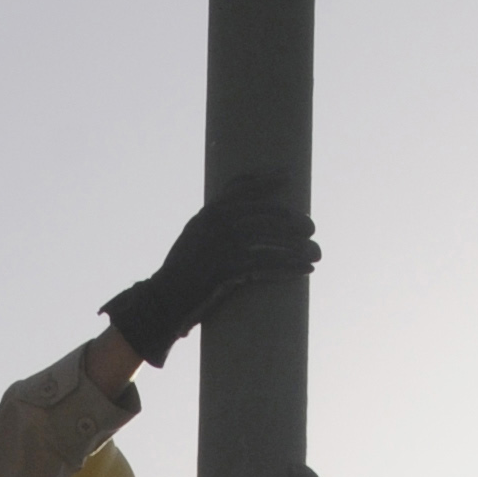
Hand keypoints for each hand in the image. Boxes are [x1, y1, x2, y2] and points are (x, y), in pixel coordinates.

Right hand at [102, 184, 319, 366]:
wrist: (161, 301)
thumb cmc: (180, 275)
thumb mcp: (193, 239)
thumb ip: (213, 226)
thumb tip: (240, 221)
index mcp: (207, 214)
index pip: (240, 187)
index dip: (265, 179)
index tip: (286, 175)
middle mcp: (215, 224)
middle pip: (263, 213)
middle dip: (291, 219)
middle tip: (311, 226)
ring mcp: (221, 246)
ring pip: (270, 240)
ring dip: (297, 247)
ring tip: (316, 253)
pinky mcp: (227, 270)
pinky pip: (266, 266)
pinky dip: (289, 268)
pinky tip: (306, 270)